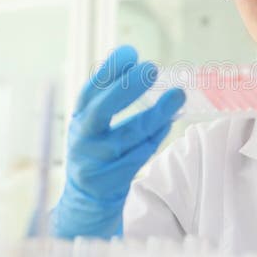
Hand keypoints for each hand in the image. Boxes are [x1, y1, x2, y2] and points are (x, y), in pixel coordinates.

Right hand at [51, 46, 184, 238]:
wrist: (86, 204)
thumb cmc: (98, 154)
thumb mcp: (96, 126)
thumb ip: (112, 101)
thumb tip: (142, 67)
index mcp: (78, 118)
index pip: (90, 89)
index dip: (109, 70)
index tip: (130, 51)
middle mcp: (81, 138)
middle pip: (103, 109)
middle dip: (127, 87)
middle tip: (151, 68)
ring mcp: (93, 162)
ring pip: (129, 135)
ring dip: (156, 113)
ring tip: (178, 96)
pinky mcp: (109, 183)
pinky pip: (138, 157)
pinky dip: (155, 138)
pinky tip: (169, 123)